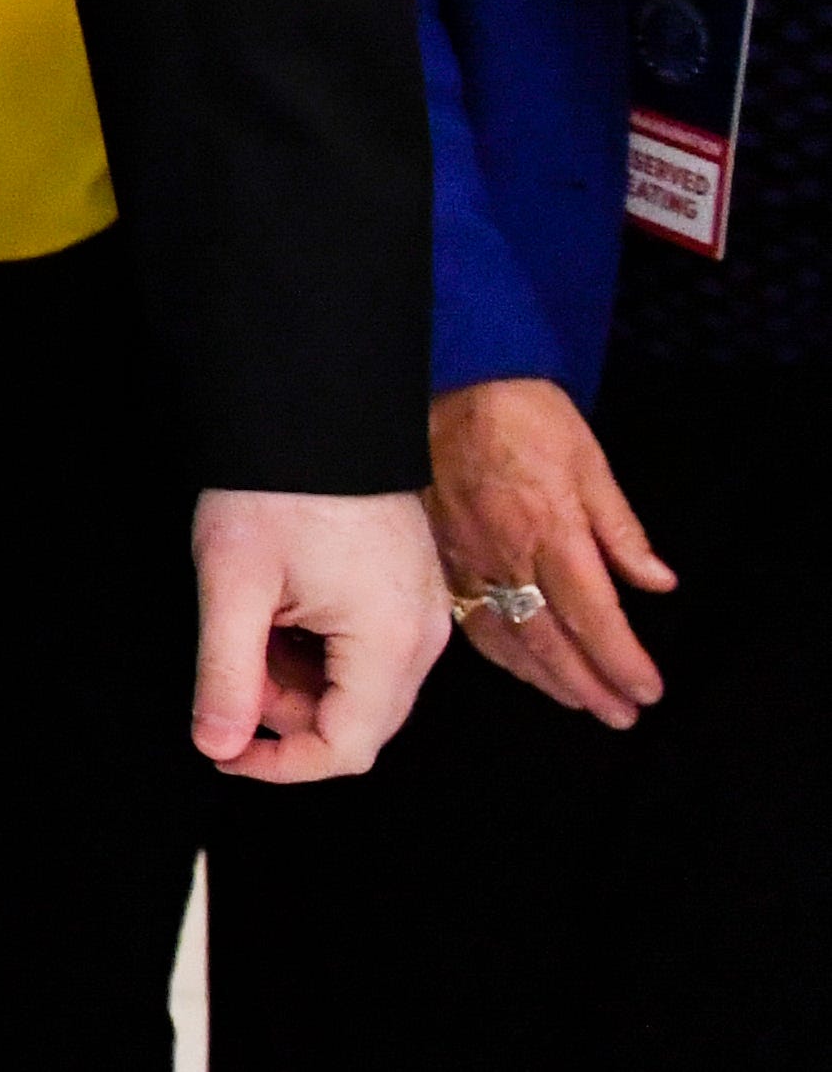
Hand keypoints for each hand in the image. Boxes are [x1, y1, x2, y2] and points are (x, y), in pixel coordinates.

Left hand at [188, 484, 448, 779]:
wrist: (313, 405)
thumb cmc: (274, 487)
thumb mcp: (233, 583)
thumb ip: (225, 674)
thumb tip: (216, 745)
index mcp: (391, 642)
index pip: (346, 748)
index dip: (280, 763)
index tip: (222, 748)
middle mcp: (424, 636)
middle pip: (358, 721)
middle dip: (284, 713)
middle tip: (229, 667)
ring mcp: (422, 610)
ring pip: (359, 686)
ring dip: (296, 679)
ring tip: (246, 624)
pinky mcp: (408, 588)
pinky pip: (366, 649)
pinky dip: (315, 649)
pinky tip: (275, 608)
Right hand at [425, 375, 673, 725]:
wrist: (448, 381)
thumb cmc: (525, 414)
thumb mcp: (590, 461)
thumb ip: (622, 530)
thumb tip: (658, 583)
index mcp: (549, 531)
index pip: (592, 615)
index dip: (621, 660)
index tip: (647, 690)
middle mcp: (504, 555)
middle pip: (548, 640)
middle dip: (588, 685)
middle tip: (620, 716)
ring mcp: (465, 558)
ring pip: (504, 637)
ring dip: (545, 678)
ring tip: (578, 702)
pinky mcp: (438, 553)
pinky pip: (468, 616)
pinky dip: (499, 652)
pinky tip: (519, 664)